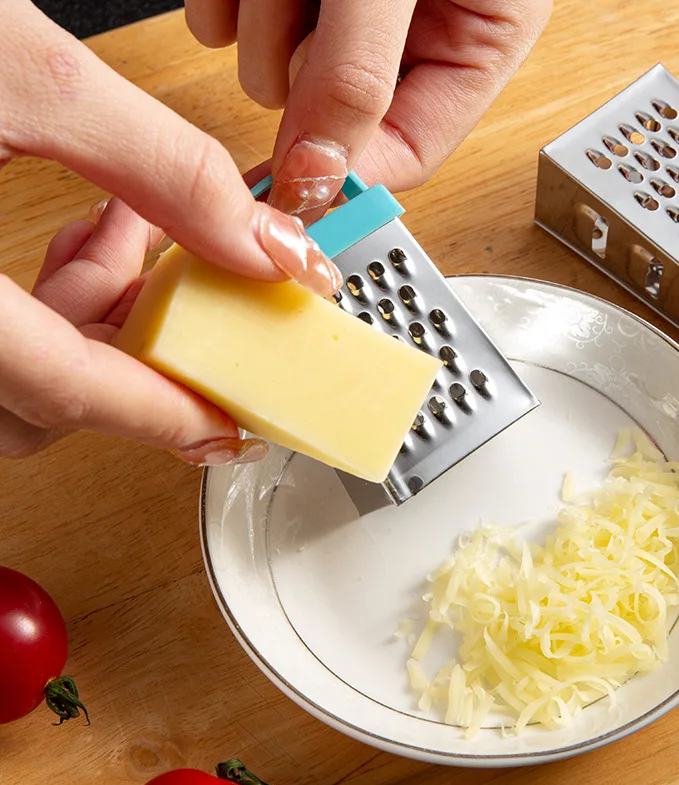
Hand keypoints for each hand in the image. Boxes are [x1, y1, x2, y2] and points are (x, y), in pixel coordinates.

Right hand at [0, 1, 343, 460]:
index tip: (229, 429)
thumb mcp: (20, 71)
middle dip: (131, 347)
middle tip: (186, 281)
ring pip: (12, 374)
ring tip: (131, 222)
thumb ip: (162, 164)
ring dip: (92, 315)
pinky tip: (85, 220)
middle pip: (40, 401)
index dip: (160, 414)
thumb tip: (263, 245)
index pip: (61, 390)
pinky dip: (46, 299)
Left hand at [185, 0, 551, 220]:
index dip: (348, 176)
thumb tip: (318, 176)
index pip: (407, 155)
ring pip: (269, 66)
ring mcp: (341, 6)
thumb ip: (357, 77)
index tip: (296, 186)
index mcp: (472, 43)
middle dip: (303, 72)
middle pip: (331, 113)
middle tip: (318, 4)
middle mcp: (408, 34)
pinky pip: (228, 15)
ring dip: (264, 14)